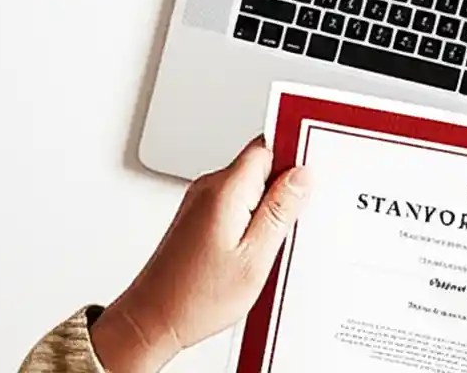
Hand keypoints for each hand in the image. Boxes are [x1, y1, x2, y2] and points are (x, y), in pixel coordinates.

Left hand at [90, 138, 312, 371]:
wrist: (152, 321)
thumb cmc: (196, 298)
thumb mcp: (255, 258)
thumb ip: (281, 210)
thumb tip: (303, 175)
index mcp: (226, 191)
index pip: (269, 146)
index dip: (296, 155)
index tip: (314, 174)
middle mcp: (210, 188)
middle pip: (262, 163)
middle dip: (286, 186)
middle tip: (295, 221)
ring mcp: (201, 201)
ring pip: (251, 185)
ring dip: (270, 207)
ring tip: (271, 244)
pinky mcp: (199, 216)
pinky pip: (237, 201)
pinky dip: (253, 219)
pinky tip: (255, 249)